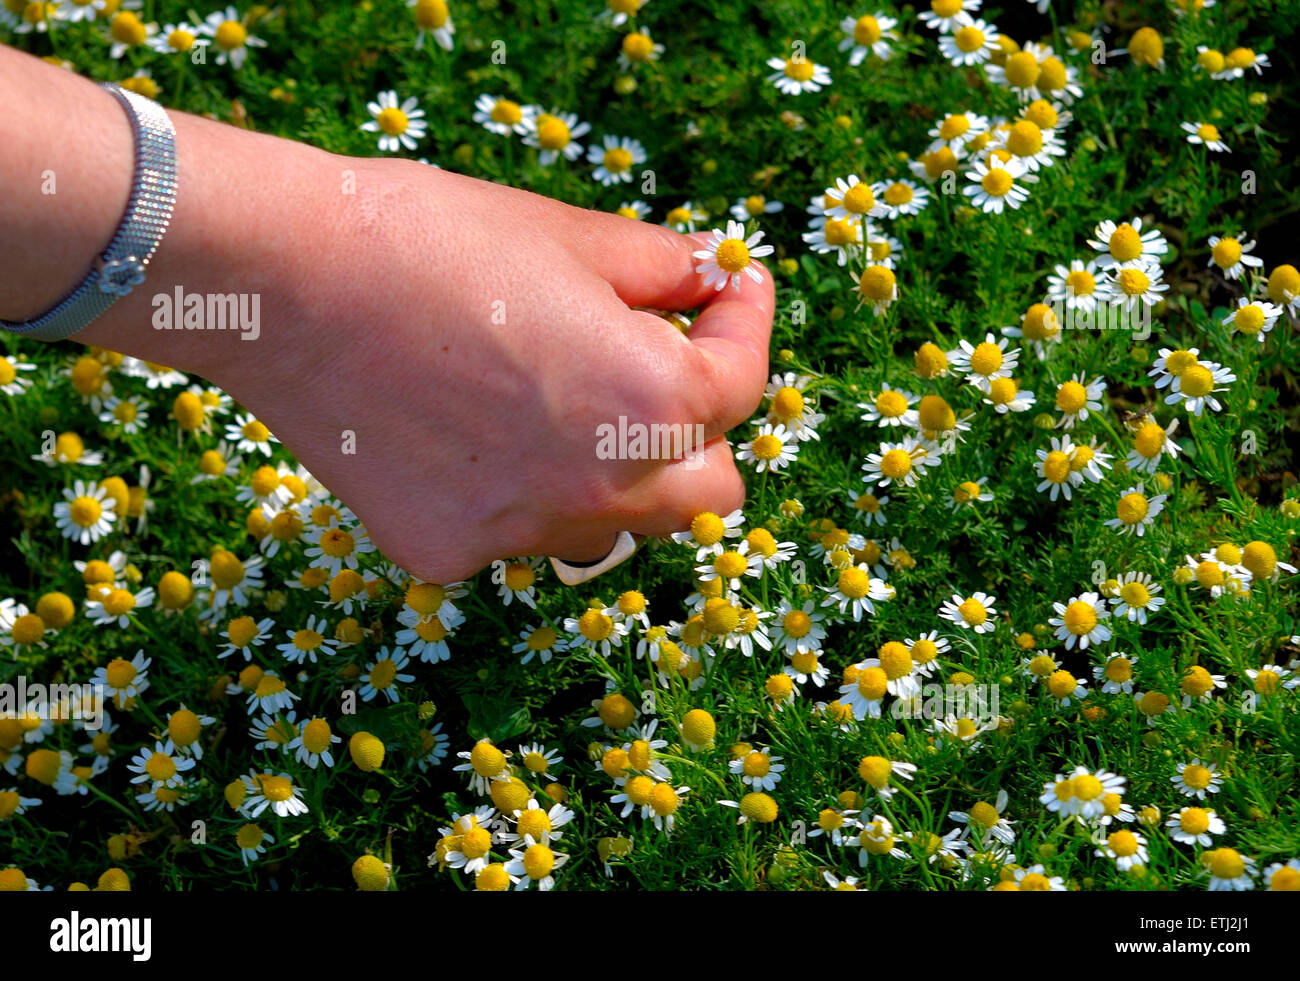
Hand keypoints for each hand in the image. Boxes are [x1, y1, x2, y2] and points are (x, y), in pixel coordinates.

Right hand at [198, 158, 774, 581]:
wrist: (282, 280)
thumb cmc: (431, 238)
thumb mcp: (572, 234)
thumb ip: (666, 269)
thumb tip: (711, 281)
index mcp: (651, 404)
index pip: (742, 387)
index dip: (743, 327)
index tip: (727, 292)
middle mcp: (600, 491)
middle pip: (706, 494)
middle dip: (700, 431)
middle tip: (658, 365)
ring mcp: (521, 532)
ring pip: (612, 523)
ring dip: (612, 470)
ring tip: (555, 399)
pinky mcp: (448, 551)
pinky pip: (517, 528)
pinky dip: (516, 485)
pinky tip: (466, 427)